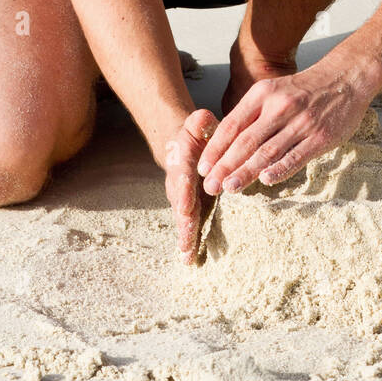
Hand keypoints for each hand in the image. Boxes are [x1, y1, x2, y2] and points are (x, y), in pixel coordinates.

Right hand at [164, 107, 218, 264]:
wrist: (183, 147)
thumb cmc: (196, 134)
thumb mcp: (198, 122)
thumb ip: (200, 121)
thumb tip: (203, 118)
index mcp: (181, 162)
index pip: (182, 177)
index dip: (183, 192)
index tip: (186, 206)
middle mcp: (178, 184)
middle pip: (180, 205)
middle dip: (184, 223)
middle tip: (187, 240)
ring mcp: (182, 199)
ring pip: (183, 220)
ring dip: (185, 239)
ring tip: (187, 256)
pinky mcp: (189, 210)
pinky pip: (189, 227)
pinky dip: (189, 244)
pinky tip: (190, 261)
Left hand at [198, 57, 373, 196]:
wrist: (346, 78)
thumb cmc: (304, 90)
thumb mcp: (273, 91)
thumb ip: (251, 114)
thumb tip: (224, 144)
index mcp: (262, 94)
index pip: (231, 126)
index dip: (215, 149)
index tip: (203, 168)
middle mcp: (279, 107)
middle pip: (245, 142)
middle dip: (224, 166)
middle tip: (210, 186)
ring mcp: (301, 122)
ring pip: (267, 152)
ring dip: (246, 172)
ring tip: (230, 188)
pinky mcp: (320, 137)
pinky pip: (296, 156)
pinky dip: (280, 169)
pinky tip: (265, 180)